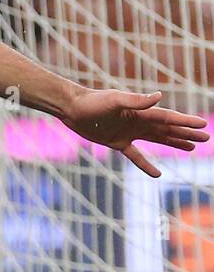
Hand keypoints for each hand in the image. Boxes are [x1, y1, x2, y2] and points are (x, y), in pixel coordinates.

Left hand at [61, 89, 208, 176]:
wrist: (71, 108)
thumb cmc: (92, 102)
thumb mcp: (114, 100)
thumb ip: (136, 100)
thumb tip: (159, 96)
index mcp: (140, 112)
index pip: (168, 118)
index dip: (186, 122)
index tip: (203, 125)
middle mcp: (138, 122)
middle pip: (167, 129)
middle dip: (186, 133)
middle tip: (205, 137)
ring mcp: (129, 132)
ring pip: (157, 139)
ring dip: (174, 143)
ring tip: (191, 147)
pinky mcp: (117, 142)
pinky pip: (136, 156)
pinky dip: (146, 165)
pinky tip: (158, 174)